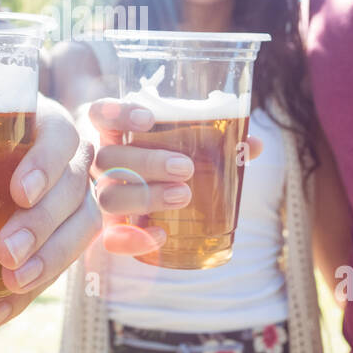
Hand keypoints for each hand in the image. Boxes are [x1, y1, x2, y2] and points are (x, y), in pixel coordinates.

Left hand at [0, 97, 99, 328]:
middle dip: (42, 225)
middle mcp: (72, 160)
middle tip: (6, 252)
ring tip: (11, 283)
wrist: (5, 154)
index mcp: (45, 124)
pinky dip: (30, 294)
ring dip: (49, 261)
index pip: (62, 137)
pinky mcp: (69, 235)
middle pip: (73, 191)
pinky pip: (62, 265)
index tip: (18, 193)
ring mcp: (77, 199)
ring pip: (80, 229)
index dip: (46, 163)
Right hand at [87, 98, 262, 254]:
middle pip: (108, 158)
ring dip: (145, 196)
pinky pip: (111, 237)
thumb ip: (214, 138)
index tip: (149, 119)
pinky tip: (161, 236)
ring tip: (183, 195)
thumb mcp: (185, 140)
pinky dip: (133, 239)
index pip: (100, 113)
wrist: (147, 185)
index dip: (118, 114)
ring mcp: (103, 194)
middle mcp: (103, 160)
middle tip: (185, 167)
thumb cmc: (168, 155)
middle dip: (147, 162)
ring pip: (109, 195)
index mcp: (115, 131)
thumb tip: (253, 145)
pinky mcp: (110, 226)